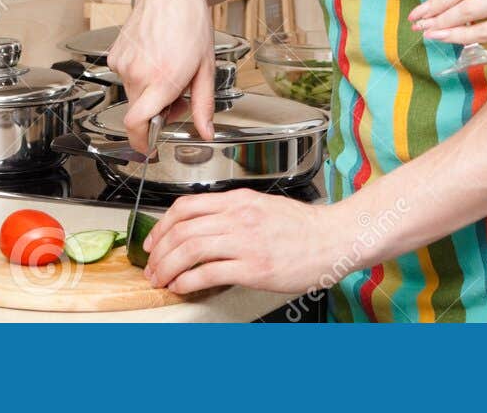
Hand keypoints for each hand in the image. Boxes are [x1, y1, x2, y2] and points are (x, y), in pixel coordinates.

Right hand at [106, 0, 217, 151]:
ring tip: (169, 67)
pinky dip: (141, 76)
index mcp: (163, 80)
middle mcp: (138, 73)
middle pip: (141, 112)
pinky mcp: (114, 55)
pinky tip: (155, 56)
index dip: (141, 143)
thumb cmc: (191, 23)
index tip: (148, 149)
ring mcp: (123, 63)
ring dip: (151, 91)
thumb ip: (204, 105)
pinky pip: (127, 77)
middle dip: (161, 110)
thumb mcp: (207, 68)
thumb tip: (206, 132)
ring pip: (134, 95)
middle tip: (181, 92)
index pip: (138, 125)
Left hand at [142, 190, 350, 294]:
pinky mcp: (253, 267)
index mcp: (239, 200)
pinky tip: (183, 286)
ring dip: (167, 268)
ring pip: (189, 249)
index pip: (186, 206)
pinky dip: (187, 281)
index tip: (154, 241)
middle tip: (152, 267)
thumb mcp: (263, 207)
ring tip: (162, 280)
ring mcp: (245, 242)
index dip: (162, 226)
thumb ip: (234, 213)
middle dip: (159, 251)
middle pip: (181, 229)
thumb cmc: (304, 227)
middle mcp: (238, 217)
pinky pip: (207, 272)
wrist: (334, 239)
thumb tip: (204, 227)